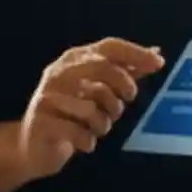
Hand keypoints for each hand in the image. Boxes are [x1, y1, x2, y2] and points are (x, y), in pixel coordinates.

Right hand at [15, 37, 164, 180]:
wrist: (33, 145)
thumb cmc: (72, 114)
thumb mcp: (99, 90)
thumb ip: (125, 72)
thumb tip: (156, 53)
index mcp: (74, 59)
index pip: (109, 46)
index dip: (135, 53)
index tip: (159, 64)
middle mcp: (59, 72)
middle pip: (103, 68)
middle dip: (122, 87)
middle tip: (125, 102)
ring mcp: (48, 96)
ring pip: (92, 107)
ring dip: (103, 124)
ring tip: (97, 128)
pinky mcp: (41, 122)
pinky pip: (79, 133)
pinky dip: (88, 142)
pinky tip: (83, 142)